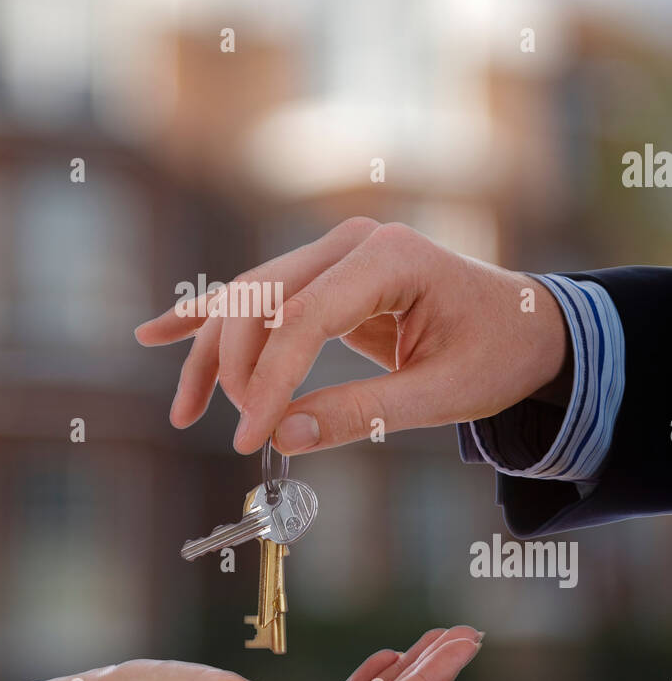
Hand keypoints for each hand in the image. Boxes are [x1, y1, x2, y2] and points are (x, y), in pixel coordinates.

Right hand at [135, 218, 571, 454]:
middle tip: (241, 432)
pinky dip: (207, 316)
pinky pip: (256, 294)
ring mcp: (334, 251)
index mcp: (388, 257)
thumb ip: (364, 413)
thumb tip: (285, 436)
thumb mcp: (442, 394)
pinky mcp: (323, 272)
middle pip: (261, 299)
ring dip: (212, 354)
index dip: (269, 382)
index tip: (249, 438)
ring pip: (249, 298)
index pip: (302, 318)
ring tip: (182, 409)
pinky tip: (155, 332)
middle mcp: (352, 241)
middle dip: (237, 370)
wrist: (526, 324)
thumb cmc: (495, 353)